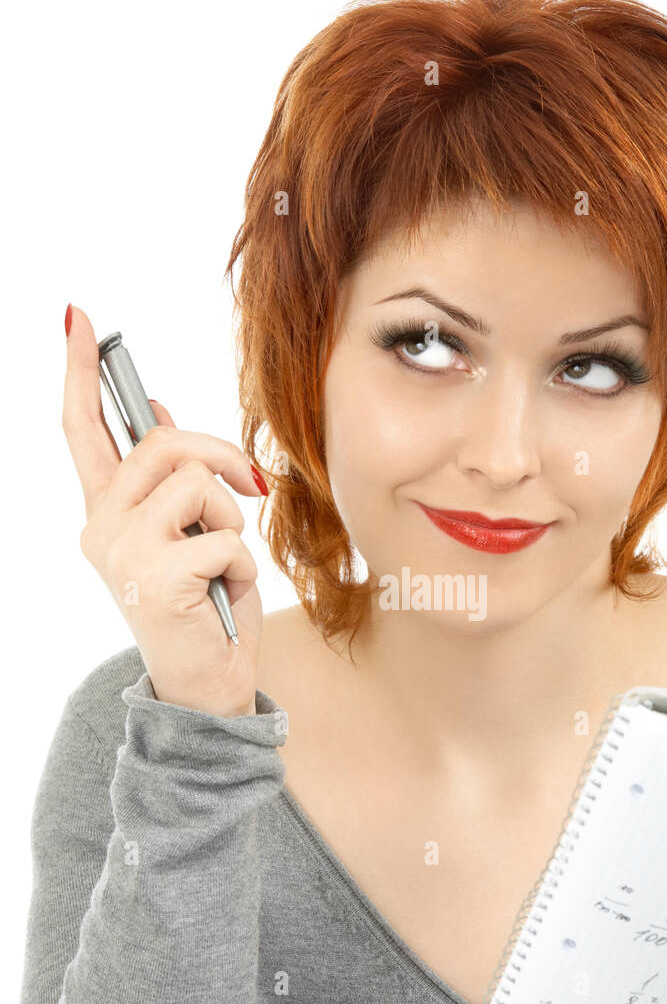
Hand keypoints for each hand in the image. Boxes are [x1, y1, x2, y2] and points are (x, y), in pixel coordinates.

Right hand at [64, 305, 268, 717]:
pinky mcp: (157, 578)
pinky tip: (224, 593)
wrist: (204, 684)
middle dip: (220, 455)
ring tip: (221, 561)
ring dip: (230, 519)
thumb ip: (167, 478)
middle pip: (162, 444)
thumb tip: (158, 407)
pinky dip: (242, 564)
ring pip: (195, 483)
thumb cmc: (202, 606)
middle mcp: (100, 527)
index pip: (82, 429)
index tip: (79, 319)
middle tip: (250, 484)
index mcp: (104, 511)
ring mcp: (122, 553)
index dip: (79, 372)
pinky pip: (223, 536)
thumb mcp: (185, 532)